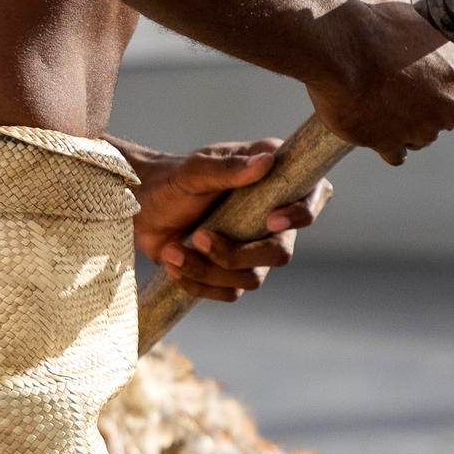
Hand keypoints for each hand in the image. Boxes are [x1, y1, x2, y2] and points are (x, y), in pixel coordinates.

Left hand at [132, 139, 318, 301]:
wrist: (140, 210)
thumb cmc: (171, 180)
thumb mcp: (195, 170)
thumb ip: (229, 168)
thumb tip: (267, 161)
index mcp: (272, 180)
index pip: (313, 198)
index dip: (301, 214)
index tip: (271, 219)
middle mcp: (271, 216)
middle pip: (281, 251)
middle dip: (239, 253)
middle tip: (201, 237)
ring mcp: (253, 247)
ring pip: (252, 277)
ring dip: (209, 270)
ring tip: (173, 251)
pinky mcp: (232, 272)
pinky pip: (229, 292)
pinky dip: (199, 283)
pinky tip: (174, 263)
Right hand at [312, 0, 453, 164]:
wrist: (339, 51)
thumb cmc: (370, 23)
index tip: (442, 81)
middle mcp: (451, 103)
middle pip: (453, 114)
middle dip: (434, 108)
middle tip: (407, 92)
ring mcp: (424, 129)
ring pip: (424, 136)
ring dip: (409, 127)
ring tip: (384, 107)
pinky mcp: (393, 145)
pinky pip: (397, 153)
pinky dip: (387, 144)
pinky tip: (374, 128)